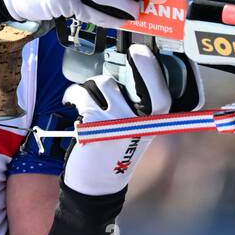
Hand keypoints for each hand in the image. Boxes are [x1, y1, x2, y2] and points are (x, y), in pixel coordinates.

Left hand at [61, 43, 202, 195]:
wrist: (97, 183)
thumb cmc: (117, 152)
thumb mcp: (139, 132)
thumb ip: (141, 108)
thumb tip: (134, 71)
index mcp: (153, 124)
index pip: (161, 93)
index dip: (152, 67)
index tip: (142, 51)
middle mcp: (139, 121)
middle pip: (138, 77)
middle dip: (137, 58)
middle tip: (131, 52)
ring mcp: (117, 120)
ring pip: (103, 82)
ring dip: (92, 86)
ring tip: (88, 97)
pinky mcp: (93, 122)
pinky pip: (82, 93)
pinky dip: (73, 94)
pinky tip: (72, 101)